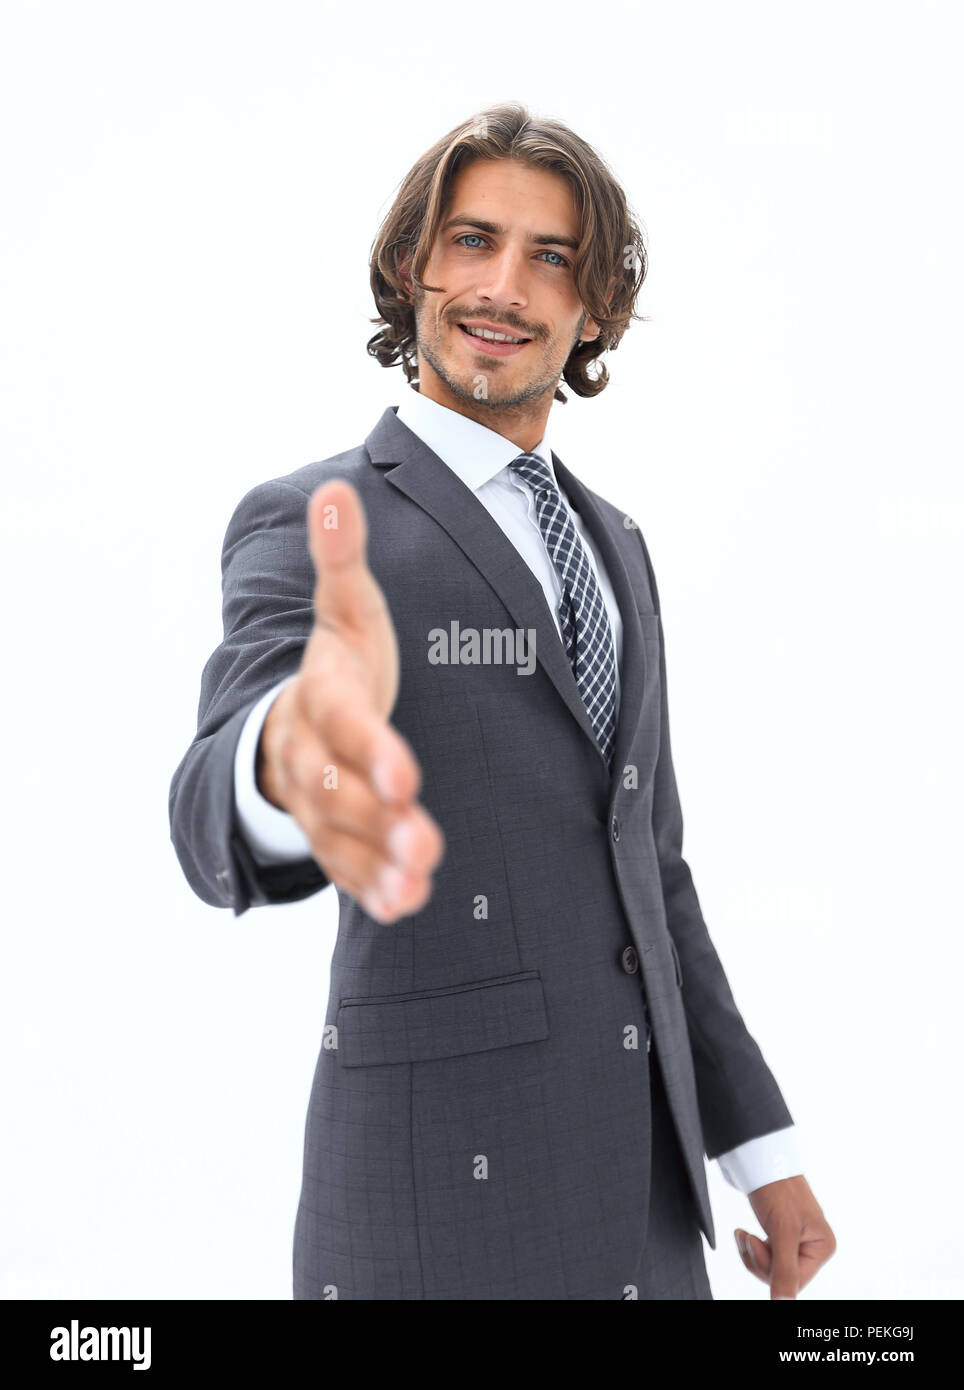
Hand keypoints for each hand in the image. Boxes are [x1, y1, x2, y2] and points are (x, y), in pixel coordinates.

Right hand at [257, 478, 444, 920]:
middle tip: (424, 840)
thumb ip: (342, 559)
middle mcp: (307, 750)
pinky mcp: (329, 833)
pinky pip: (340, 865)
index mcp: (319, 693)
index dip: (369, 748)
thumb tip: (335, 491)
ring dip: (375, 859)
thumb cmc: (340, 661)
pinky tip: (405, 902)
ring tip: (419, 878)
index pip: (340, 721)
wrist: (294, 716)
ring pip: (335, 834)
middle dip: (376, 816)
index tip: (406, 776)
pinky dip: (370, 886)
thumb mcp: (344, 609)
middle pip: (333, 788)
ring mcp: (314, 797)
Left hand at [734, 1175, 835, 1298]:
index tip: (755, 1243)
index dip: (770, 1269)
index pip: (795, 1281)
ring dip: (752, 1252)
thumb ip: (785, 1270)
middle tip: (747, 1237)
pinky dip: (751, 1246)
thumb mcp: (782, 1231)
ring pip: (771, 1267)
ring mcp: (798, 1240)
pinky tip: (743, 1233)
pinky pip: (766, 1255)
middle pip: (783, 1276)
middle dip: (759, 1260)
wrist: (761, 1158)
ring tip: (743, 1234)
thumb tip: (784, 1303)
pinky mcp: (782, 1234)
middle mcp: (813, 1246)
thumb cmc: (776, 1188)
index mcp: (823, 1247)